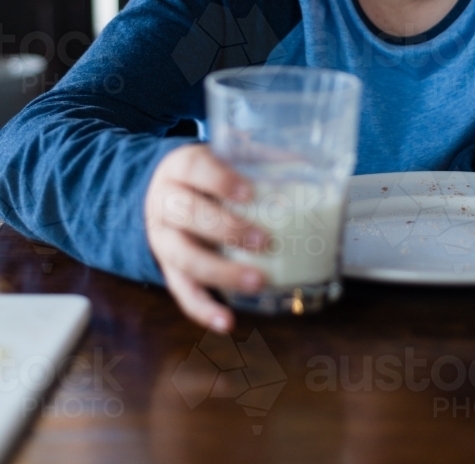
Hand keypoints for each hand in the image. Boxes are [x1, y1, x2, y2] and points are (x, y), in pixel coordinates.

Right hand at [145, 144, 265, 330]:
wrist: (161, 193)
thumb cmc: (204, 175)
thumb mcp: (221, 156)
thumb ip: (256, 158)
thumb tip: (309, 165)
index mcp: (179, 168)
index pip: (194, 169)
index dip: (220, 181)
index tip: (249, 192)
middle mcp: (164, 203)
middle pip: (188, 214)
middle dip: (227, 229)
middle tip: (264, 240)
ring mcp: (163, 240)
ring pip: (186, 258)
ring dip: (223, 272)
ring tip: (258, 280)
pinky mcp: (168, 270)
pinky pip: (182, 293)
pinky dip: (204, 310)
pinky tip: (228, 322)